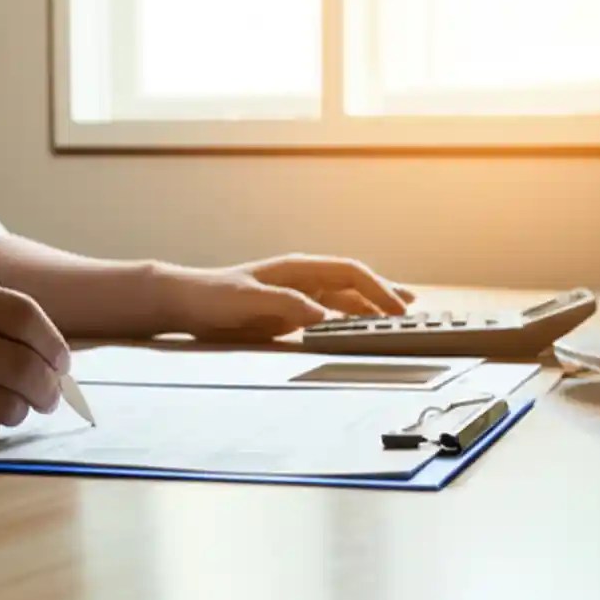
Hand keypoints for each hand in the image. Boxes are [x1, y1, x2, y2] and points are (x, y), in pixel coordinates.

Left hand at [162, 254, 413, 341]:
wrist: (187, 302)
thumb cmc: (214, 296)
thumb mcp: (248, 299)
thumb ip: (286, 304)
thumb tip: (324, 315)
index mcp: (298, 268)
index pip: (349, 272)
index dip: (377, 287)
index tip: (397, 307)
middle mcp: (304, 278)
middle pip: (355, 283)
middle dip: (384, 294)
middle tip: (412, 310)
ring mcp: (300, 295)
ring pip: (346, 299)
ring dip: (371, 309)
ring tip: (399, 320)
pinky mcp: (292, 313)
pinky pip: (330, 315)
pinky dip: (351, 321)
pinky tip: (362, 331)